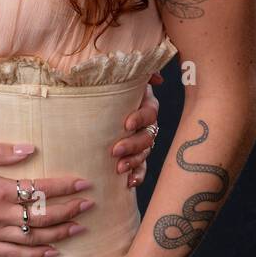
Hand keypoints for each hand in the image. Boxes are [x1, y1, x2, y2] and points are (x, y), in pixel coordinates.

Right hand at [0, 143, 95, 256]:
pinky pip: (15, 254)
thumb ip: (2, 152)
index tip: (84, 183)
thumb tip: (31, 149)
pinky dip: (36, 255)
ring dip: (59, 233)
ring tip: (79, 228)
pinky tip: (52, 252)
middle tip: (88, 205)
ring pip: (34, 237)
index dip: (65, 187)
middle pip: (43, 216)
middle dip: (70, 210)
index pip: (41, 189)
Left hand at [111, 72, 162, 187]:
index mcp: (145, 105)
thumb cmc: (110, 90)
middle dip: (132, 144)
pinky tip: (129, 183)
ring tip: (119, 169)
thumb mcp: (121, 79)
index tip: (126, 124)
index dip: (140, 118)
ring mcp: (142, 142)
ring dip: (134, 162)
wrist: (98, 107)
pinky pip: (142, 169)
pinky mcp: (135, 157)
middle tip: (115, 150)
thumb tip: (157, 78)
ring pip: (145, 154)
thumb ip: (139, 73)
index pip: (149, 113)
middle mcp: (146, 124)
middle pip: (147, 136)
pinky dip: (137, 176)